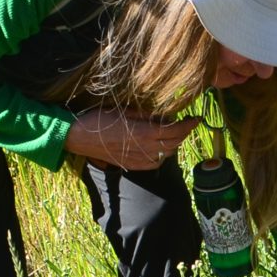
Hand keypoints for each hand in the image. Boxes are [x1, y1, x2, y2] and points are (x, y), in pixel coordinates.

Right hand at [64, 110, 200, 171]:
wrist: (80, 136)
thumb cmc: (101, 118)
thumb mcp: (127, 110)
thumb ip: (149, 116)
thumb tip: (167, 117)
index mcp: (145, 132)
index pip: (176, 130)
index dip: (189, 124)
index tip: (197, 118)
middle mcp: (145, 148)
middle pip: (174, 143)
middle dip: (184, 133)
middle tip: (187, 124)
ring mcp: (139, 159)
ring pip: (167, 154)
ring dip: (174, 144)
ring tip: (175, 134)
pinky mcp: (133, 165)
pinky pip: (156, 163)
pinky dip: (164, 155)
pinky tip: (162, 148)